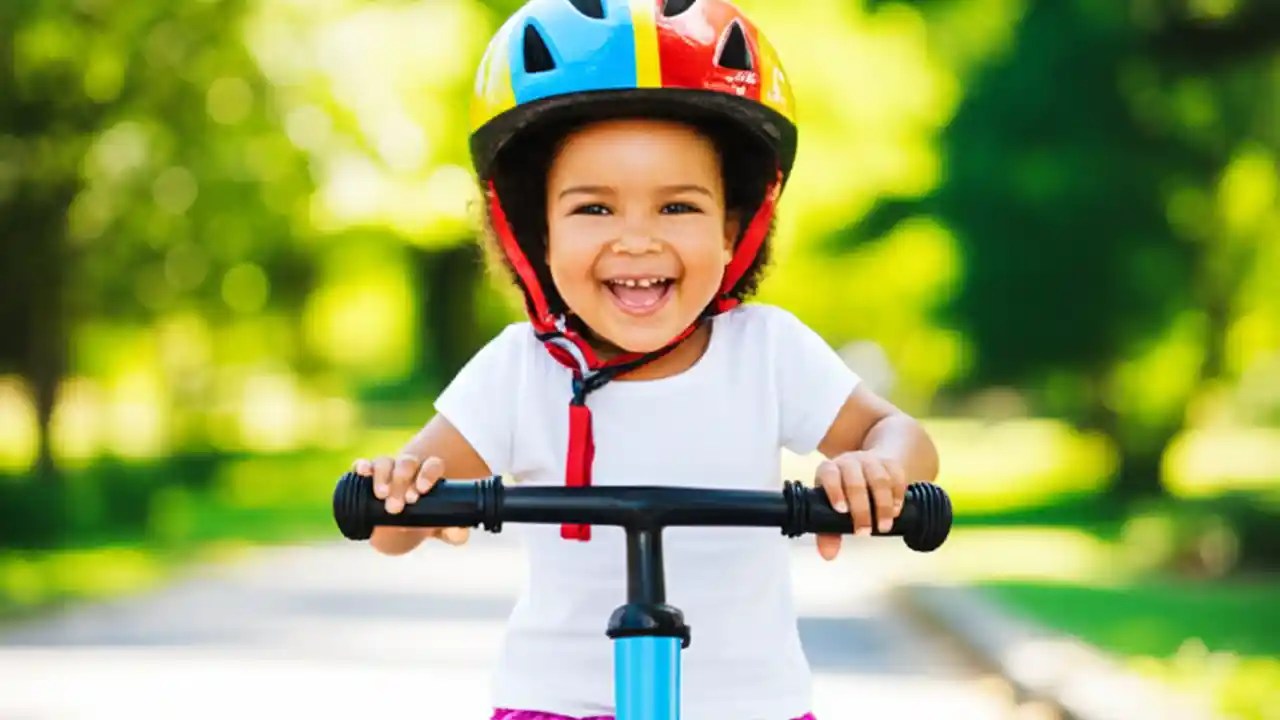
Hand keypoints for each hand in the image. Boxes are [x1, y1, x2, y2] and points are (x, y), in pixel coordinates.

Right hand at [352, 455, 468, 545]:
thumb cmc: (428, 521)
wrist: (406, 527)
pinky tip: (362, 471)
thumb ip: (455, 532)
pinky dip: (363, 466)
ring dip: (383, 476)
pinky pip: (365, 465)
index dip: (427, 474)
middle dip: (402, 482)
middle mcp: (410, 468)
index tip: (422, 490)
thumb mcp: (444, 529)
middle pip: (407, 463)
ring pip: (385, 462)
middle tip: (398, 506)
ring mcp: (389, 470)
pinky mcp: (370, 476)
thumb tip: (458, 532)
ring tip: (381, 495)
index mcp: (430, 475)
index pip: (432, 465)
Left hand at [814, 451, 906, 560]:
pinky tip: (895, 511)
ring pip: (879, 479)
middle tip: (865, 532)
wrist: (867, 468)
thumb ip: (828, 531)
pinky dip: (898, 495)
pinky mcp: (890, 463)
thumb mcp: (832, 508)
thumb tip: (828, 554)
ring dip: (882, 505)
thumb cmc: (845, 493)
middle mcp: (849, 462)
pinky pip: (897, 476)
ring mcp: (871, 461)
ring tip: (884, 527)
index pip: (829, 475)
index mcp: (830, 470)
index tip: (842, 511)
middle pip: (855, 481)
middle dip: (861, 509)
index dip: (835, 491)